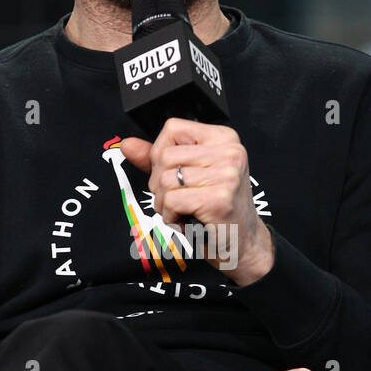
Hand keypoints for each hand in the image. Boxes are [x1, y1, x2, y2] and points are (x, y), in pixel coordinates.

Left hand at [118, 118, 274, 283]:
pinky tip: (185, 221)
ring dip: (164, 203)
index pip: (172, 128)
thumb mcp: (189, 176)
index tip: (172, 175)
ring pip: (165, 180)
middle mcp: (230, 151)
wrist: (242, 242)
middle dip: (159, 183)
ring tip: (181, 211)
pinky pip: (171, 200)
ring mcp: (227, 174)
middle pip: (165, 156)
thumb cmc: (216, 208)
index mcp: (223, 138)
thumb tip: (127, 144)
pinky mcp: (219, 198)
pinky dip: (170, 216)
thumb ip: (158, 159)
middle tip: (176, 200)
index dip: (160, 154)